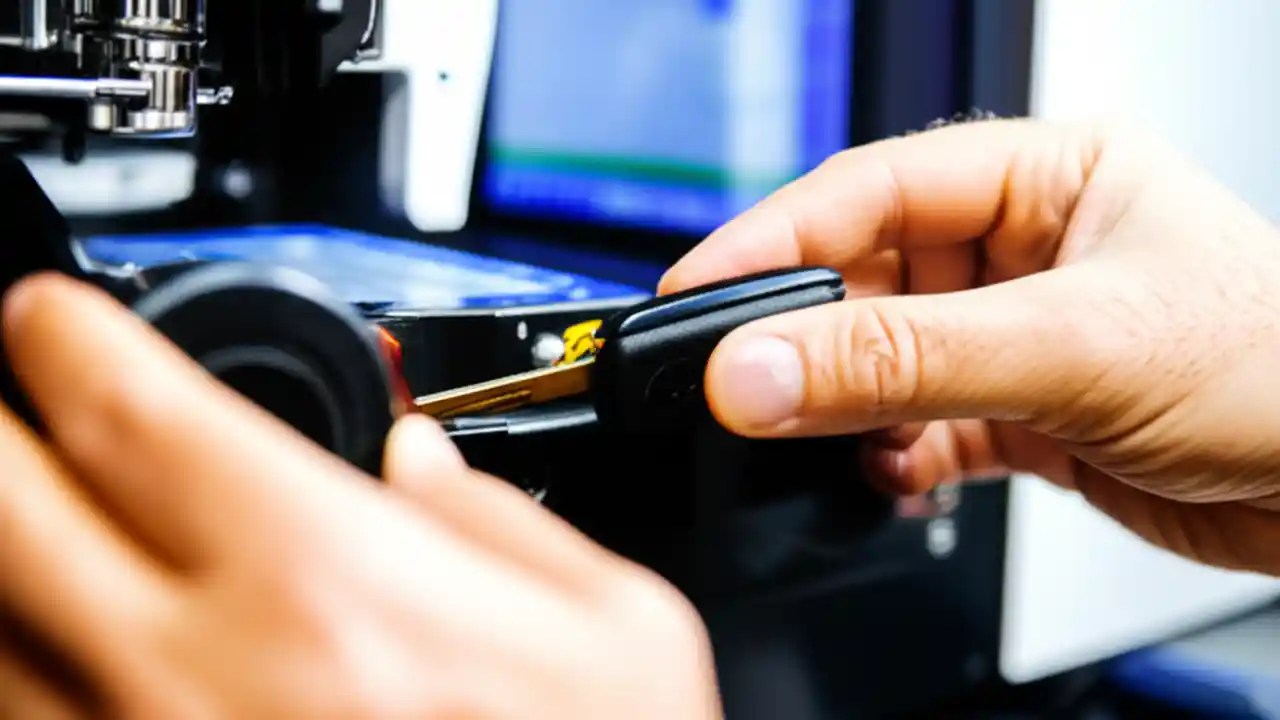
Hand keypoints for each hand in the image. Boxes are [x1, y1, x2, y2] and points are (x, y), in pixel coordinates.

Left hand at [0, 275, 720, 718]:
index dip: (68, 340)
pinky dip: (12, 657)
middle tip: (6, 384)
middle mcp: (198, 675)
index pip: (137, 414)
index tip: (50, 317)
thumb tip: (422, 464)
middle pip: (6, 500)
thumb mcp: (626, 635)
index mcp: (331, 585)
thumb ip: (511, 524)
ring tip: (27, 499)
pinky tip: (50, 630)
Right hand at [661, 118, 1279, 575]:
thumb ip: (901, 364)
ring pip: (884, 360)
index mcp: (1046, 175)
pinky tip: (898, 474)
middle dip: (807, 340)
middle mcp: (1024, 247)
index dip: (776, 239)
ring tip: (827, 436)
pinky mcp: (1019, 410)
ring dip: (850, 407)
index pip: (872, 190)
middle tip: (743, 384)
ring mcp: (1017, 333)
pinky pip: (917, 425)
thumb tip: (761, 366)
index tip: (699, 291)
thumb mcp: (1073, 349)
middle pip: (865, 279)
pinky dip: (893, 456)